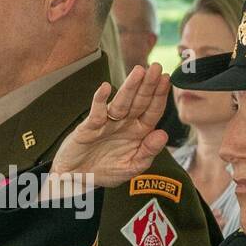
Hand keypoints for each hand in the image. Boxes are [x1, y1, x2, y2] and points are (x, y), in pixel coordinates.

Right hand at [49, 64, 171, 187]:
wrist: (78, 179)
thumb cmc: (106, 171)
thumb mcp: (131, 167)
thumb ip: (148, 153)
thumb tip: (163, 135)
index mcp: (138, 131)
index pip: (152, 111)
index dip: (160, 96)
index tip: (167, 79)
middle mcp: (124, 123)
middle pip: (139, 102)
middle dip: (148, 85)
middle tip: (157, 67)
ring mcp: (107, 123)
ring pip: (121, 103)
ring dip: (129, 87)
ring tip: (138, 71)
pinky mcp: (89, 127)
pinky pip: (96, 112)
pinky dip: (100, 100)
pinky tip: (106, 88)